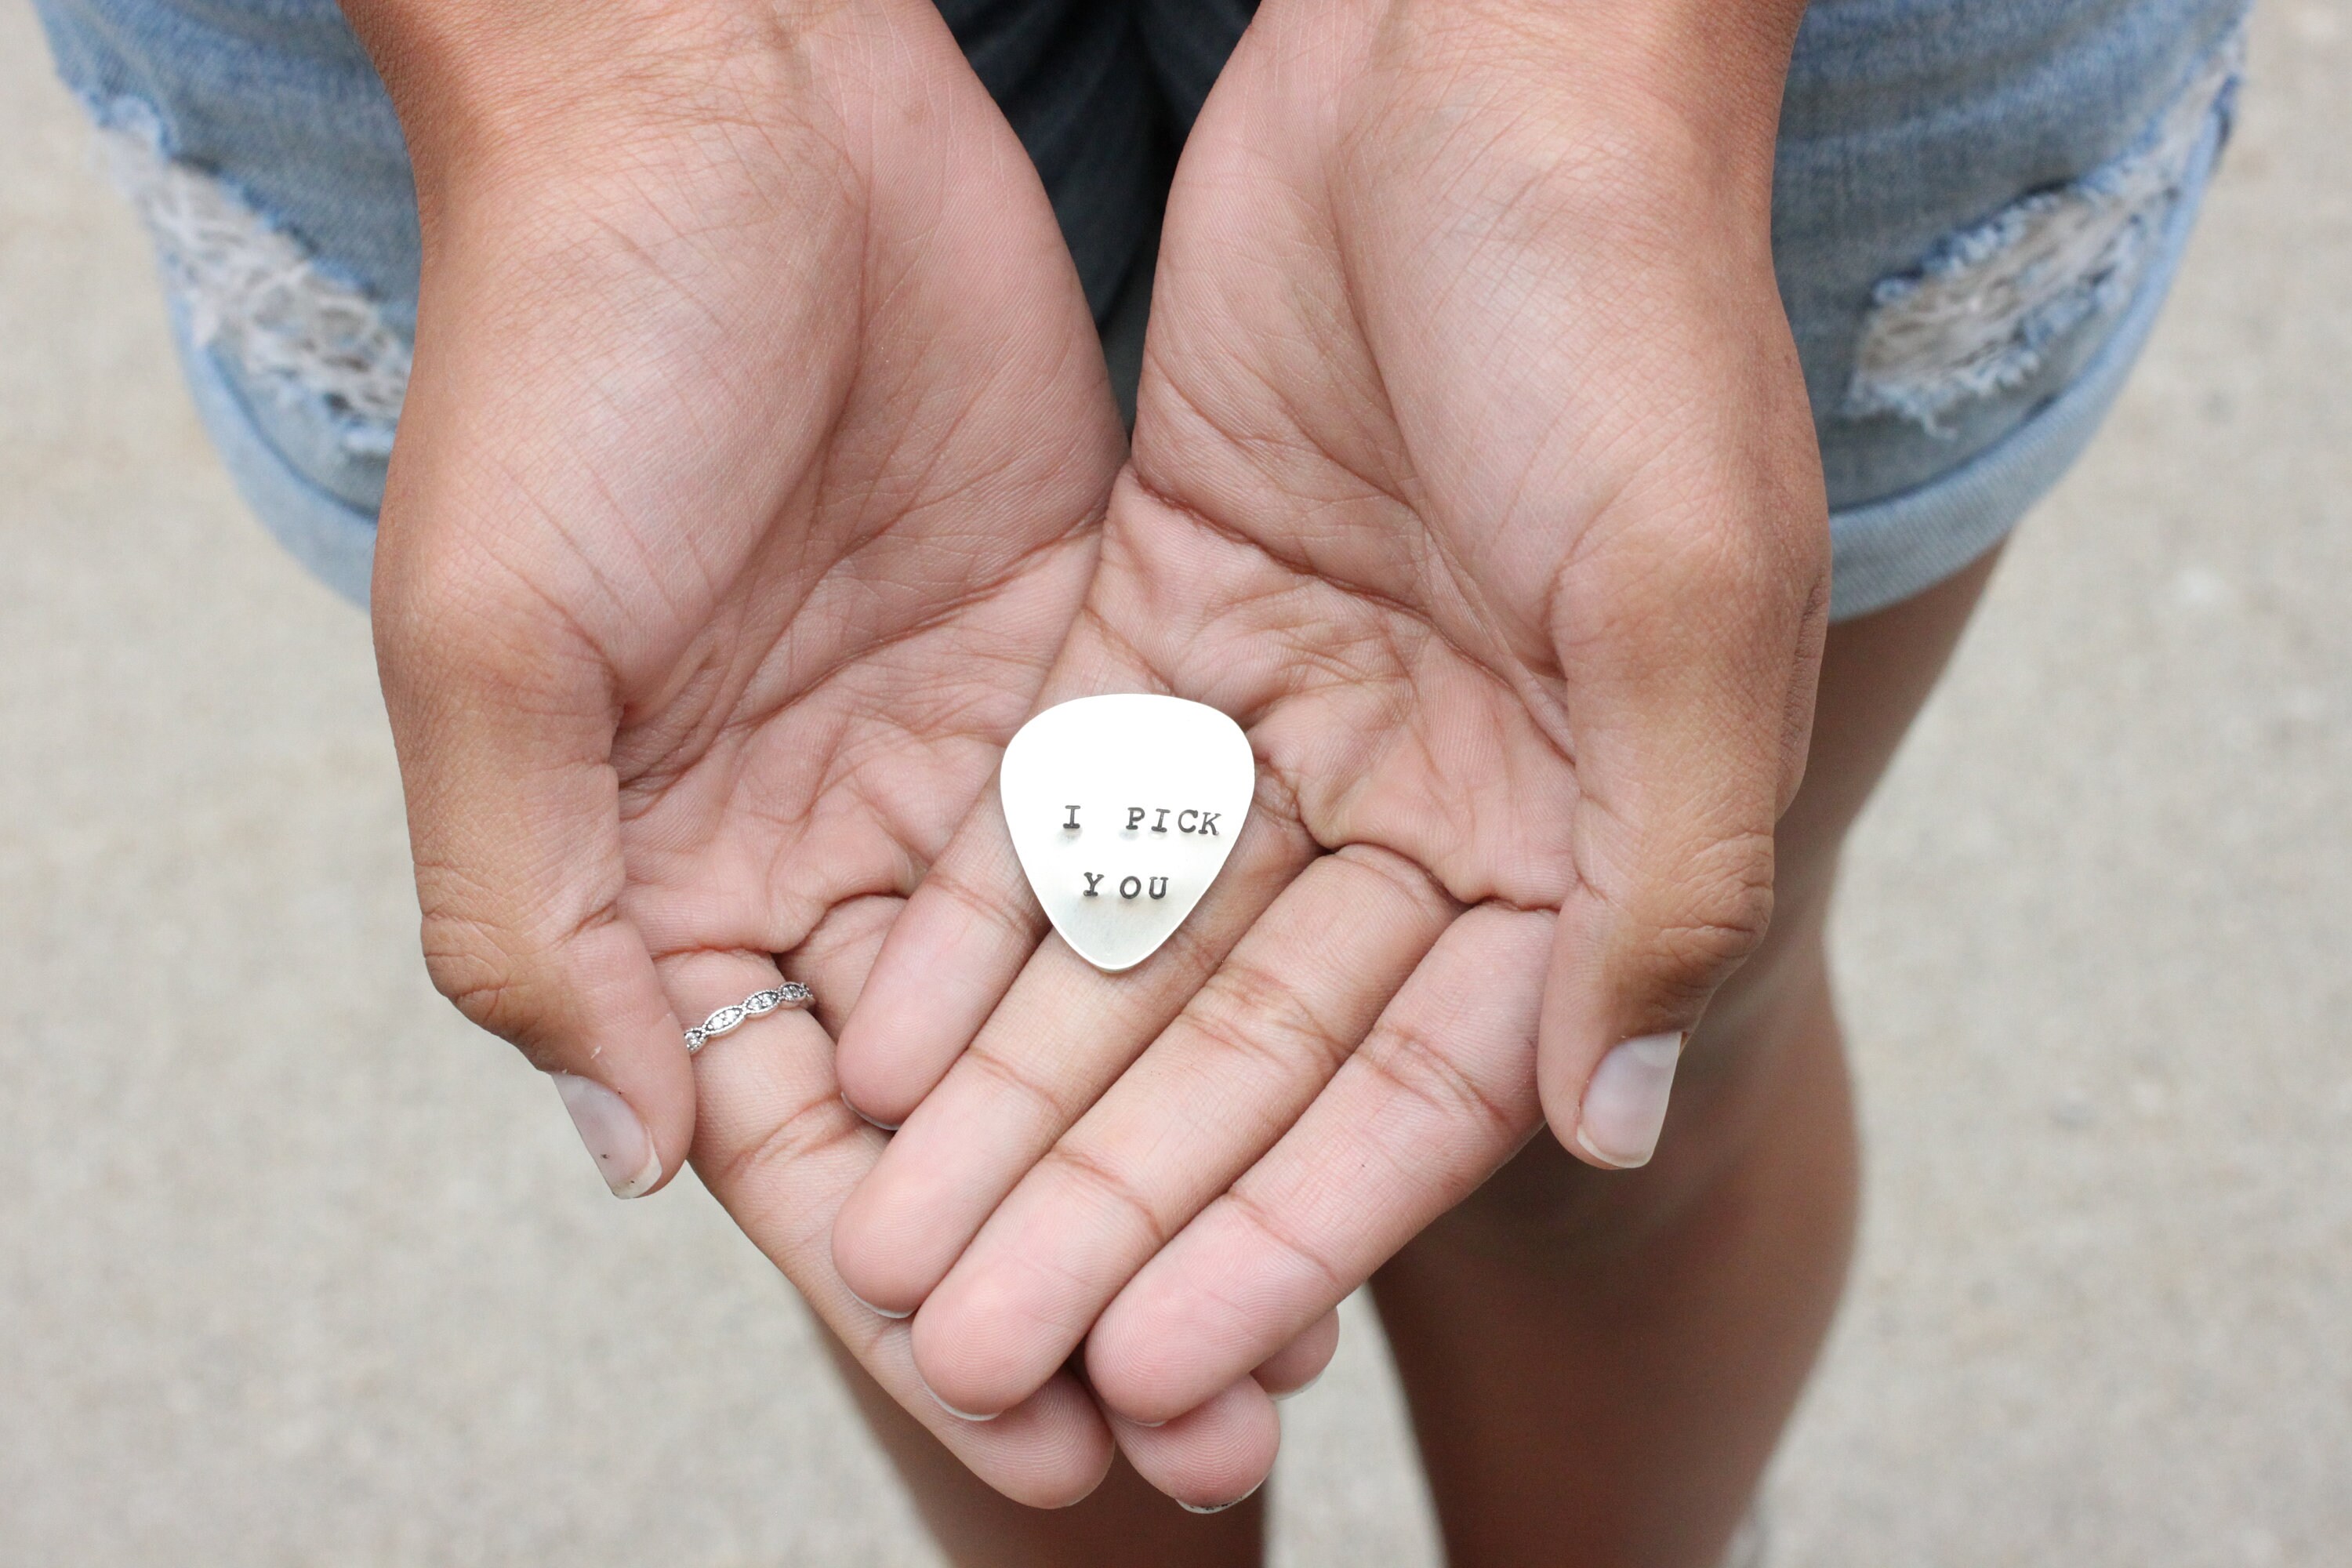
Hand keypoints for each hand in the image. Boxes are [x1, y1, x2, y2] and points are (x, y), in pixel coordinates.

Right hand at [350, 0, 1274, 1504]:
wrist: (724, 98)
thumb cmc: (568, 354)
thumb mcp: (493, 648)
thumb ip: (538, 916)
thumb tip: (632, 1166)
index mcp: (666, 871)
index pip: (803, 1149)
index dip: (918, 1298)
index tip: (1050, 1435)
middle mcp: (822, 835)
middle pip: (972, 1114)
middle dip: (1084, 1271)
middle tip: (1213, 1438)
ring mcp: (963, 746)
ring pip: (1092, 1005)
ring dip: (1181, 1160)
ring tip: (1292, 1326)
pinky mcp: (1082, 644)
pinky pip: (1166, 845)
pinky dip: (1227, 971)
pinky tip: (1324, 1093)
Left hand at [830, 0, 1827, 1468]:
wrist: (1484, 57)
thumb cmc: (1624, 306)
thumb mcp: (1689, 595)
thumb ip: (1662, 866)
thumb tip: (1605, 1119)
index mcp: (1586, 819)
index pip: (1420, 1083)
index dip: (1293, 1230)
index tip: (1161, 1361)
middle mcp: (1437, 791)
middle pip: (1254, 1047)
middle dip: (1123, 1202)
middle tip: (984, 1353)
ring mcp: (1294, 710)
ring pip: (1139, 952)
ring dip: (1028, 1099)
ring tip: (906, 1241)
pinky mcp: (1169, 617)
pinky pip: (1062, 808)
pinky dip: (981, 924)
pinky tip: (887, 1045)